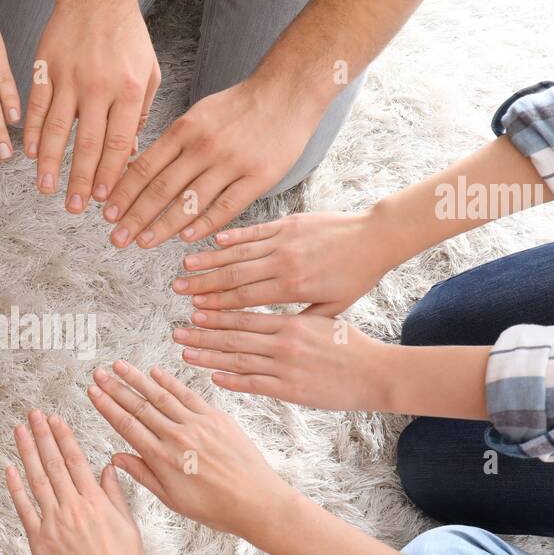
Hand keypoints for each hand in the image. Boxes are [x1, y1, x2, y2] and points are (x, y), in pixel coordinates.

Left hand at [5, 409, 152, 554]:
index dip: (63, 437)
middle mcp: (74, 509)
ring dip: (26, 453)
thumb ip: (114, 495)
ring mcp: (54, 526)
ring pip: (37, 481)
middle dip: (41, 435)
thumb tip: (108, 468)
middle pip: (54, 464)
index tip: (54, 418)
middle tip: (32, 414)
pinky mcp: (40, 544)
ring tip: (18, 431)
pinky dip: (15, 488)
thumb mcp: (128, 526)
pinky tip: (8, 469)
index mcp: (96, 502)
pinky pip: (24, 510)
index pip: (76, 460)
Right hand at [25, 0, 158, 212]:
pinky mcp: (45, 68)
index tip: (101, 198)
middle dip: (80, 181)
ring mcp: (70, 78)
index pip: (119, 143)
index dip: (109, 175)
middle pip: (89, 144)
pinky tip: (32, 155)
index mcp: (130, 90)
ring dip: (52, 165)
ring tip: (47, 189)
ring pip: (58, 131)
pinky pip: (37, 108)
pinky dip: (34, 134)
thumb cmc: (127, 33)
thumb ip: (142, 112)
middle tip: (73, 208)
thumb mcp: (149, 71)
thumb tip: (130, 152)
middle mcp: (100, 87)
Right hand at [86, 360, 287, 536]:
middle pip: (139, 406)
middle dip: (116, 388)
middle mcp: (177, 437)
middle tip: (99, 374)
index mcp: (162, 459)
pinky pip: (188, 395)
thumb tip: (117, 459)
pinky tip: (155, 372)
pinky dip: (170, 382)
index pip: (126, 426)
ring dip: (137, 378)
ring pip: (160, 396)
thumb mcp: (172, 500)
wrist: (257, 502)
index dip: (107, 406)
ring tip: (120, 366)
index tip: (93, 393)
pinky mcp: (217, 418)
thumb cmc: (216, 507)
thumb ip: (143, 475)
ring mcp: (197, 425)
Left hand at [104, 75, 320, 248]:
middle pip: (160, 189)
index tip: (106, 213)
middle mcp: (203, 147)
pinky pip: (225, 207)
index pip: (145, 167)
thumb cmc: (239, 106)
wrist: (287, 91)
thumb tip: (142, 169)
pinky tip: (185, 239)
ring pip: (188, 202)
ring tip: (142, 242)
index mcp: (185, 130)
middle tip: (116, 237)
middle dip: (134, 216)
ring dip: (162, 226)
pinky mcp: (257, 178)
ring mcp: (230, 163)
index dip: (123, 193)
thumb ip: (173, 142)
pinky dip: (203, 225)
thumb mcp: (198, 114)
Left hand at [173, 310, 393, 408]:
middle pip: (234, 337)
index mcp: (291, 323)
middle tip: (177, 330)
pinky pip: (255, 385)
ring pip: (239, 360)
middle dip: (203, 334)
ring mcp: (286, 368)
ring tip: (185, 351)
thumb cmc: (352, 346)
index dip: (217, 314)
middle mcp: (284, 343)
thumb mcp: (323, 321)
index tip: (195, 310)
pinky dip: (232, 380)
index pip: (246, 316)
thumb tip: (270, 316)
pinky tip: (213, 377)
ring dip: (209, 356)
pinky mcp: (291, 390)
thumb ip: (294, 319)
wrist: (376, 372)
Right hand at [174, 212, 394, 315]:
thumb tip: (275, 332)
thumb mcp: (333, 308)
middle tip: (178, 290)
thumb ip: (301, 318)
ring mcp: (285, 240)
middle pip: (234, 275)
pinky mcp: (289, 222)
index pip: (245, 298)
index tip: (195, 310)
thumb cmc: (356, 276)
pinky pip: (255, 231)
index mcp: (293, 288)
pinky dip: (233, 237)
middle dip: (203, 284)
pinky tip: (214, 241)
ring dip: (210, 260)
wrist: (375, 237)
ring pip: (239, 252)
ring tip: (186, 267)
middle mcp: (284, 262)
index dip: (217, 305)